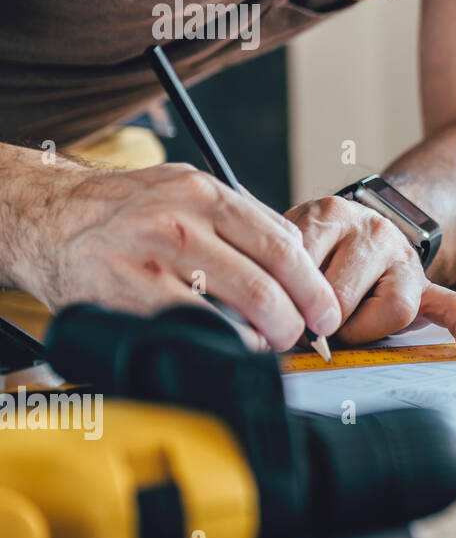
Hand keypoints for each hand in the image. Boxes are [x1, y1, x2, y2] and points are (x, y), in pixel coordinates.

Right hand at [17, 162, 342, 351]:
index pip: (283, 241)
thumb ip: (239, 220)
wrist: (47, 218)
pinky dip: (228, 342)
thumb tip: (299, 260)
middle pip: (270, 276)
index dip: (313, 283)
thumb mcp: (186, 191)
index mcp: (205, 193)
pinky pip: (198, 326)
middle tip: (306, 333)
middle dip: (300, 314)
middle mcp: (182, 220)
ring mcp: (154, 258)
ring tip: (273, 340)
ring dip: (270, 331)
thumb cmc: (127, 212)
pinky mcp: (129, 294)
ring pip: (243, 302)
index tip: (326, 308)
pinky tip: (233, 345)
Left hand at [284, 195, 455, 354]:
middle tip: (312, 320)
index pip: (304, 275)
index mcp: (330, 214)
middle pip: (343, 297)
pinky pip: (455, 306)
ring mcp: (405, 261)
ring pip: (395, 310)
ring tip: (347, 324)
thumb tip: (257, 318)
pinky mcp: (427, 288)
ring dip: (362, 330)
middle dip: (321, 321)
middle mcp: (375, 231)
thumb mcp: (288, 240)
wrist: (360, 229)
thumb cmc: (315, 247)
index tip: (278, 314)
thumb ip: (275, 267)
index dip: (287, 305)